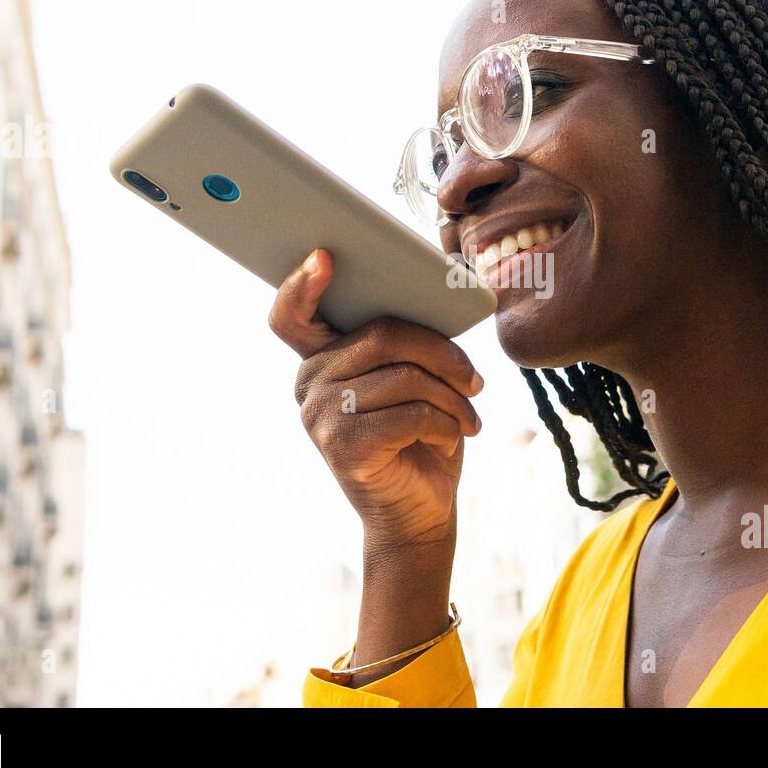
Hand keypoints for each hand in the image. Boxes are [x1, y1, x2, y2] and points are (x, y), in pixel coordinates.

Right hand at [268, 248, 483, 548]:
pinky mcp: (342, 448)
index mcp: (320, 359)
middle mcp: (309, 383)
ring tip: (470, 413)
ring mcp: (320, 417)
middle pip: (382, 336)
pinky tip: (458, 432)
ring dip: (452, 395)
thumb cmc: (420, 435)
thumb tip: (430, 300)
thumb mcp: (411, 380)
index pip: (292, 315)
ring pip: (404, 377)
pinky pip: (410, 413)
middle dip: (441, 352)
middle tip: (474, 379)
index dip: (303, 284)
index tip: (325, 257)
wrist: (418, 510)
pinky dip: (447, 421)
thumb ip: (402, 345)